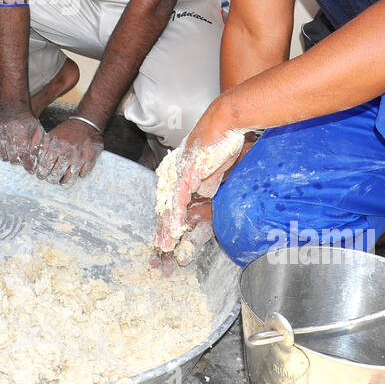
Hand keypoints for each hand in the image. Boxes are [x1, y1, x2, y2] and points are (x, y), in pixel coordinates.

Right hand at [0, 104, 44, 170]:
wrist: (12, 107)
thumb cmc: (27, 122)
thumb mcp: (38, 131)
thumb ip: (39, 147)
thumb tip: (36, 165)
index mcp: (21, 130)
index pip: (24, 154)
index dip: (28, 164)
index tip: (31, 168)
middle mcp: (8, 131)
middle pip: (13, 158)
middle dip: (19, 160)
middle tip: (22, 158)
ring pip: (3, 156)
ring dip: (9, 156)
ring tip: (15, 150)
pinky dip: (0, 152)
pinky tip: (7, 147)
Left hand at [33, 117, 103, 184]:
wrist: (86, 124)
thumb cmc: (67, 131)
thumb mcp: (51, 136)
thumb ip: (43, 148)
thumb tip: (35, 163)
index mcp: (56, 147)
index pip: (45, 167)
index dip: (41, 173)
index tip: (41, 175)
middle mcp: (68, 153)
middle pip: (56, 175)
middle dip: (51, 179)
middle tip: (51, 179)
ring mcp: (80, 157)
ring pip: (69, 179)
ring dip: (64, 182)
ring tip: (62, 181)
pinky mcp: (91, 159)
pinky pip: (82, 175)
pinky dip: (78, 175)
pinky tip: (75, 172)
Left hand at [152, 106, 256, 253]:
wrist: (226, 124)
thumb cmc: (221, 144)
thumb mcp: (214, 173)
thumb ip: (208, 184)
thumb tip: (204, 194)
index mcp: (182, 180)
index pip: (173, 209)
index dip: (169, 229)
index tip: (166, 249)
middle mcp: (176, 179)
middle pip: (166, 213)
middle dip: (163, 237)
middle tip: (158, 259)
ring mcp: (179, 176)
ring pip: (169, 210)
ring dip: (167, 231)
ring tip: (164, 250)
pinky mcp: (186, 175)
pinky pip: (178, 201)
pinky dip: (175, 217)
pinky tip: (173, 232)